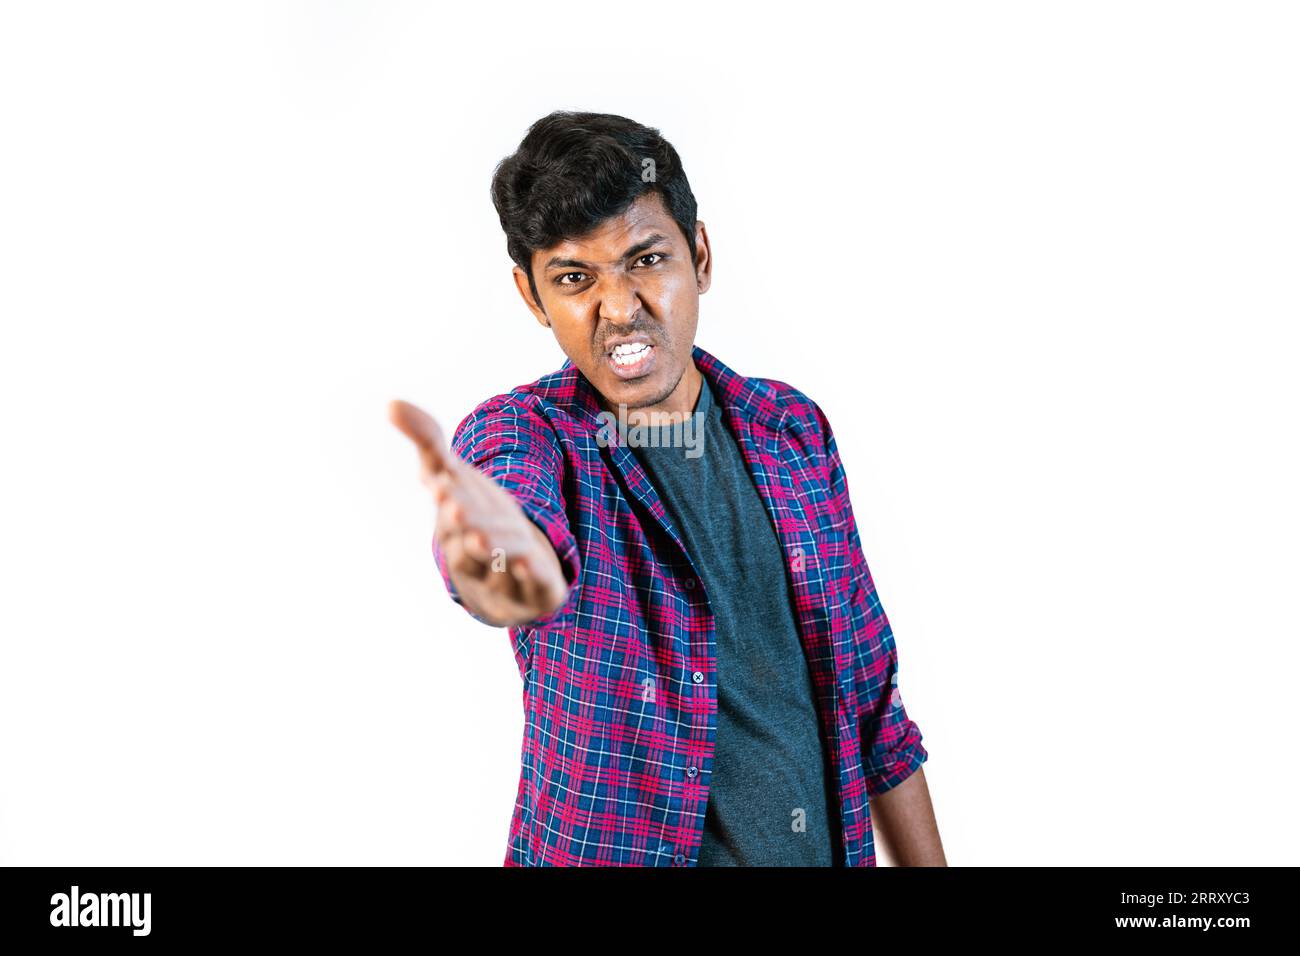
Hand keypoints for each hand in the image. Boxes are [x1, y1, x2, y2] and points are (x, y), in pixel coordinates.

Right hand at [388, 398, 569, 627]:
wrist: (510, 577)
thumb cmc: (478, 519)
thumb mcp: (456, 477)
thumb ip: (428, 441)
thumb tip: (391, 403)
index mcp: (453, 527)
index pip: (449, 509)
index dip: (446, 496)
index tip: (440, 482)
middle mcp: (474, 555)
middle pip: (466, 539)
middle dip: (462, 524)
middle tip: (456, 510)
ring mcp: (503, 577)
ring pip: (495, 564)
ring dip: (491, 551)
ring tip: (484, 540)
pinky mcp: (535, 591)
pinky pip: (531, 586)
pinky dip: (528, 576)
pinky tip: (529, 564)